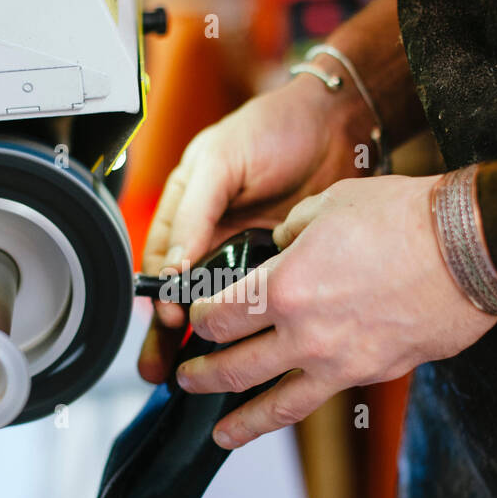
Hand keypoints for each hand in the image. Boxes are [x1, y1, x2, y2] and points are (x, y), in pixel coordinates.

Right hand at [138, 73, 370, 381]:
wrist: (337, 125)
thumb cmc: (275, 128)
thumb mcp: (222, 161)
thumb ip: (195, 211)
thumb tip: (174, 264)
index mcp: (187, 208)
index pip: (163, 260)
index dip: (162, 292)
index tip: (168, 318)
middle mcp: (212, 235)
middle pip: (182, 294)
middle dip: (168, 334)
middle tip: (159, 368)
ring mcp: (245, 253)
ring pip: (218, 305)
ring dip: (206, 338)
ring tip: (193, 372)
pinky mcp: (280, 266)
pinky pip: (260, 302)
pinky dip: (252, 326)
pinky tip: (248, 350)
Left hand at [174, 175, 496, 447]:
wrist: (470, 250)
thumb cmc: (405, 218)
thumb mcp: (330, 205)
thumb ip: (290, 232)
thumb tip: (279, 247)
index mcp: (284, 286)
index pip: (219, 315)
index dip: (198, 317)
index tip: (194, 318)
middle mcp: (304, 333)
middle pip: (233, 366)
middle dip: (201, 373)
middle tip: (185, 376)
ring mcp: (338, 362)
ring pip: (274, 405)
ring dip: (239, 421)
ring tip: (219, 433)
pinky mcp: (371, 375)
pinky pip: (321, 400)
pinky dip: (294, 414)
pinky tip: (283, 419)